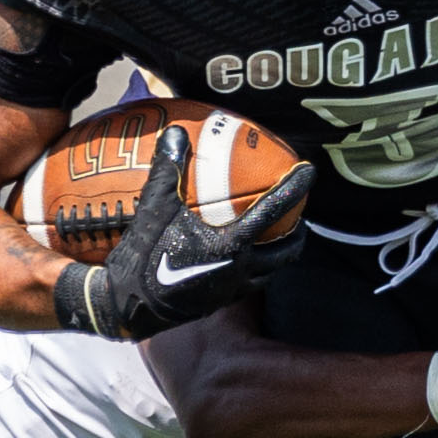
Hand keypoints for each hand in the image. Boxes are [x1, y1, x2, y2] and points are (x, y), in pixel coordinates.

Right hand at [56, 125, 311, 339]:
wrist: (128, 304)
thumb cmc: (143, 256)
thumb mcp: (154, 207)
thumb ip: (167, 169)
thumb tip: (176, 132)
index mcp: (231, 245)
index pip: (274, 211)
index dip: (294, 188)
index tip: (309, 172)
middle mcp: (240, 270)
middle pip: (286, 252)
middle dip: (299, 233)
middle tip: (299, 216)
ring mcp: (231, 290)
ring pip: (271, 272)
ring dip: (280, 254)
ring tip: (276, 238)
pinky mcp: (219, 303)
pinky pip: (249, 284)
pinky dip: (256, 268)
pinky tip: (241, 259)